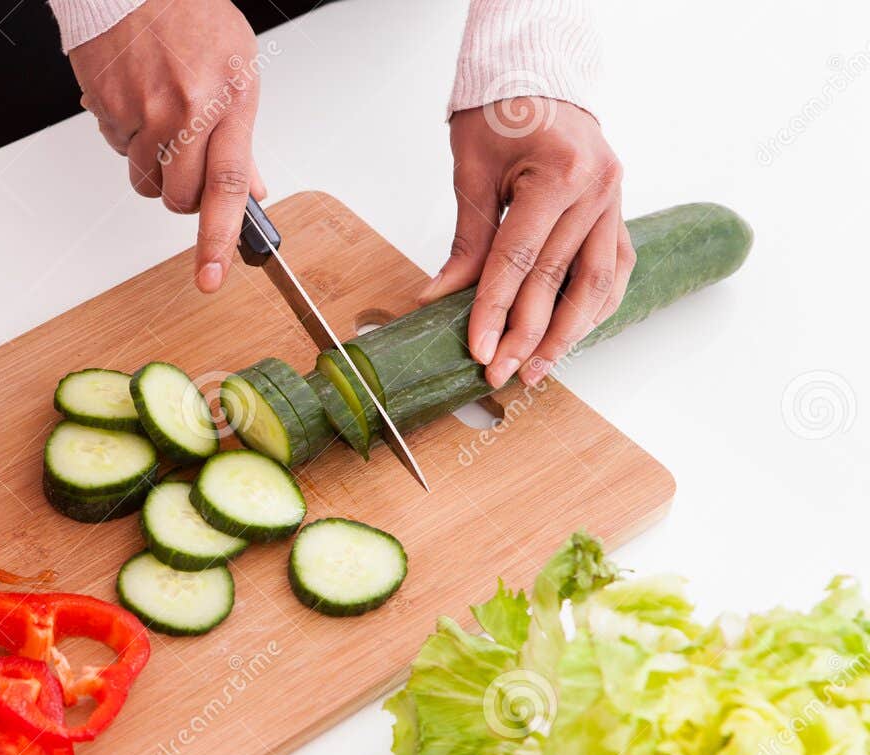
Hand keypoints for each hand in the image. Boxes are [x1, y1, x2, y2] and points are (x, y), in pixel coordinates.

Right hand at [68, 0, 264, 292]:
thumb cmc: (187, 15)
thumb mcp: (236, 68)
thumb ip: (242, 136)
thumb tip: (254, 191)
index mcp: (229, 99)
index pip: (228, 184)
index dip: (220, 238)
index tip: (213, 275)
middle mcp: (188, 109)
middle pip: (180, 196)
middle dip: (182, 196)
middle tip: (186, 162)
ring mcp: (145, 111)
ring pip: (145, 180)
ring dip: (152, 165)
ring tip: (159, 117)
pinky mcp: (110, 110)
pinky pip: (119, 151)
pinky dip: (126, 136)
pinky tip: (135, 100)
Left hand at [422, 98, 632, 388]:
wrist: (538, 78)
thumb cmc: (502, 114)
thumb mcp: (472, 171)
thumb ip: (466, 241)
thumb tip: (439, 298)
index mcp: (559, 174)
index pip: (519, 261)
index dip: (494, 311)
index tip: (477, 350)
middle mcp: (596, 190)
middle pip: (558, 280)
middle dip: (526, 335)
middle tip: (499, 373)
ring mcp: (614, 201)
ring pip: (597, 284)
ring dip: (568, 334)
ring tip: (537, 369)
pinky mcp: (617, 211)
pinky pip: (613, 269)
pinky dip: (594, 307)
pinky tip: (573, 337)